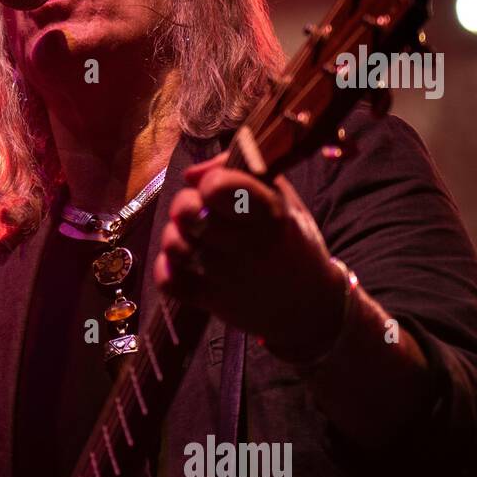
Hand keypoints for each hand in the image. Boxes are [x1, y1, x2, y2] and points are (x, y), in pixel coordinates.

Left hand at [154, 151, 346, 359]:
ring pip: (174, 245)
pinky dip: (168, 270)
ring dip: (175, 237)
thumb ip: (239, 171)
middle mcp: (248, 246)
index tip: (216, 189)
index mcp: (270, 214)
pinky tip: (186, 264)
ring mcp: (227, 277)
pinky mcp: (211, 302)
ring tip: (192, 239)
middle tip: (198, 212)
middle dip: (185, 205)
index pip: (218, 186)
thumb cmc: (290, 241)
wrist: (309, 305)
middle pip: (187, 212)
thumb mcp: (281, 198)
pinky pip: (167, 280)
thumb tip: (191, 175)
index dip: (209, 182)